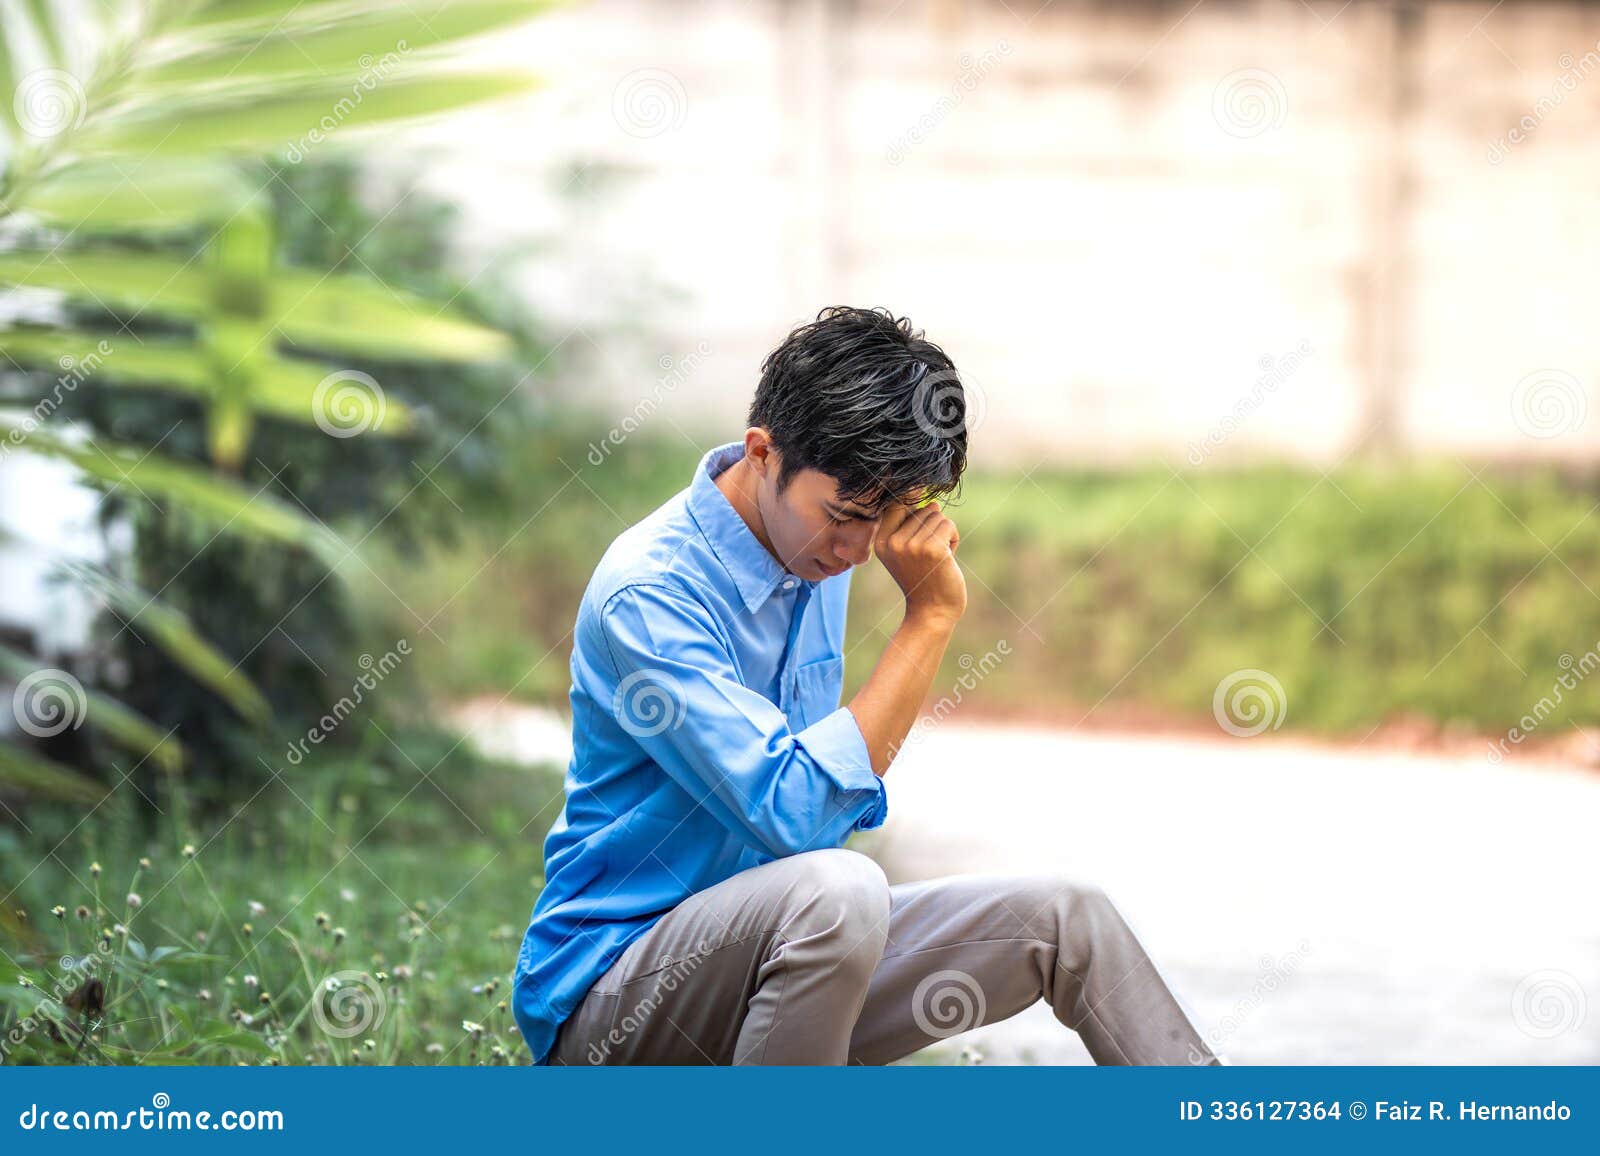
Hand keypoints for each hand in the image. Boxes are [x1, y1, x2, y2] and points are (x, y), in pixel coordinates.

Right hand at [872, 499, 965, 626]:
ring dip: (944, 533)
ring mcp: (911, 545)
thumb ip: (913, 526)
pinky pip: (948, 525)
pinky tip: (948, 558)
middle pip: (920, 509)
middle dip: (932, 526)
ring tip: (939, 556)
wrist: (932, 611)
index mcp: (881, 542)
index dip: (912, 507)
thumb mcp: (907, 552)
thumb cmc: (923, 580)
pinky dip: (953, 539)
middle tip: (930, 552)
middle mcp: (892, 542)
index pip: (895, 505)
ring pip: (936, 515)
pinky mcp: (932, 548)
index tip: (920, 526)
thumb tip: (932, 503)